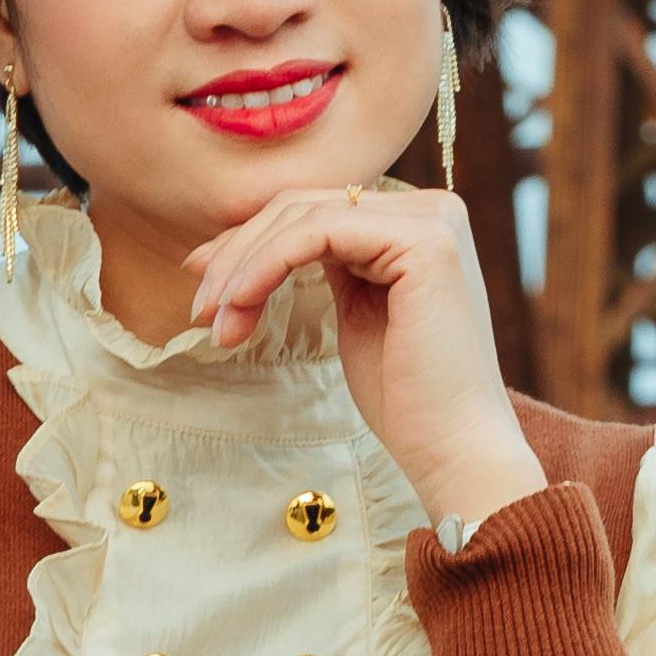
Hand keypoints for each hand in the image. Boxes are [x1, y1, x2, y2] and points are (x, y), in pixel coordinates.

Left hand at [183, 187, 543, 525]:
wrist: (456, 449)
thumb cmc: (407, 401)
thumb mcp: (355, 315)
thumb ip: (318, 267)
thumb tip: (233, 247)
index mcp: (418, 225)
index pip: (314, 212)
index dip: (248, 244)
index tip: (204, 289)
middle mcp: (432, 209)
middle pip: (303, 206)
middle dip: (237, 255)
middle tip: (199, 311)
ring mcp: (432, 220)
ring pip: (302, 214)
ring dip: (243, 266)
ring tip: (214, 321)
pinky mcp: (424, 240)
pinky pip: (316, 232)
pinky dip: (265, 264)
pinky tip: (240, 304)